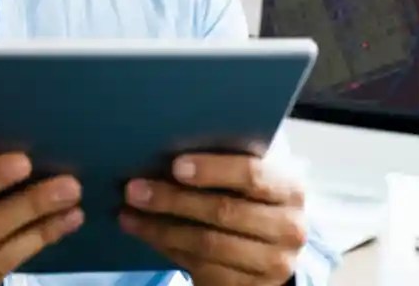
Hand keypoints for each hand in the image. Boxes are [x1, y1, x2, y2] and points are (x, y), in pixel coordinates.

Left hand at [119, 153, 306, 285]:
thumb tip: (163, 149)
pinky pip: (202, 268)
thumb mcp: (250, 175)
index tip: (175, 166)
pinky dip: (168, 248)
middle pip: (224, 211)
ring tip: (129, 214)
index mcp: (289, 188)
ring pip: (208, 245)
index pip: (252, 175)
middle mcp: (289, 227)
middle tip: (133, 189)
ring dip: (161, 229)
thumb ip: (224, 160)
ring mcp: (274, 263)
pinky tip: (146, 233)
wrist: (273, 244)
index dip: (212, 170)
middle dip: (173, 199)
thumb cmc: (252, 195)